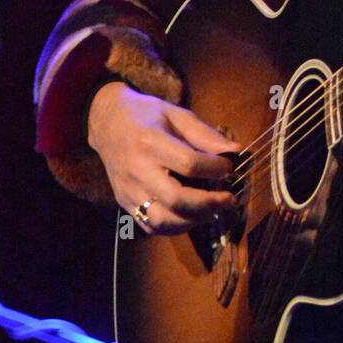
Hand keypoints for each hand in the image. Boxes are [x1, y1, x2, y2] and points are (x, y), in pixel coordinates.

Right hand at [87, 82, 240, 234]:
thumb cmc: (146, 115)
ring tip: (213, 211)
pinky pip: (151, 226)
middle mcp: (137, 170)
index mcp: (150, 142)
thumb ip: (205, 134)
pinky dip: (175, 227)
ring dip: (194, 221)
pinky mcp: (124, 203)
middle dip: (210, 203)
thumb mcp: (176, 114)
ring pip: (163, 220)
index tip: (230, 166)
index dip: (216, 168)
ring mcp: (128, 190)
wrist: (107, 123)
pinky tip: (191, 216)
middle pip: (177, 199)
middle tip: (229, 200)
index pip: (190, 164)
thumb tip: (235, 151)